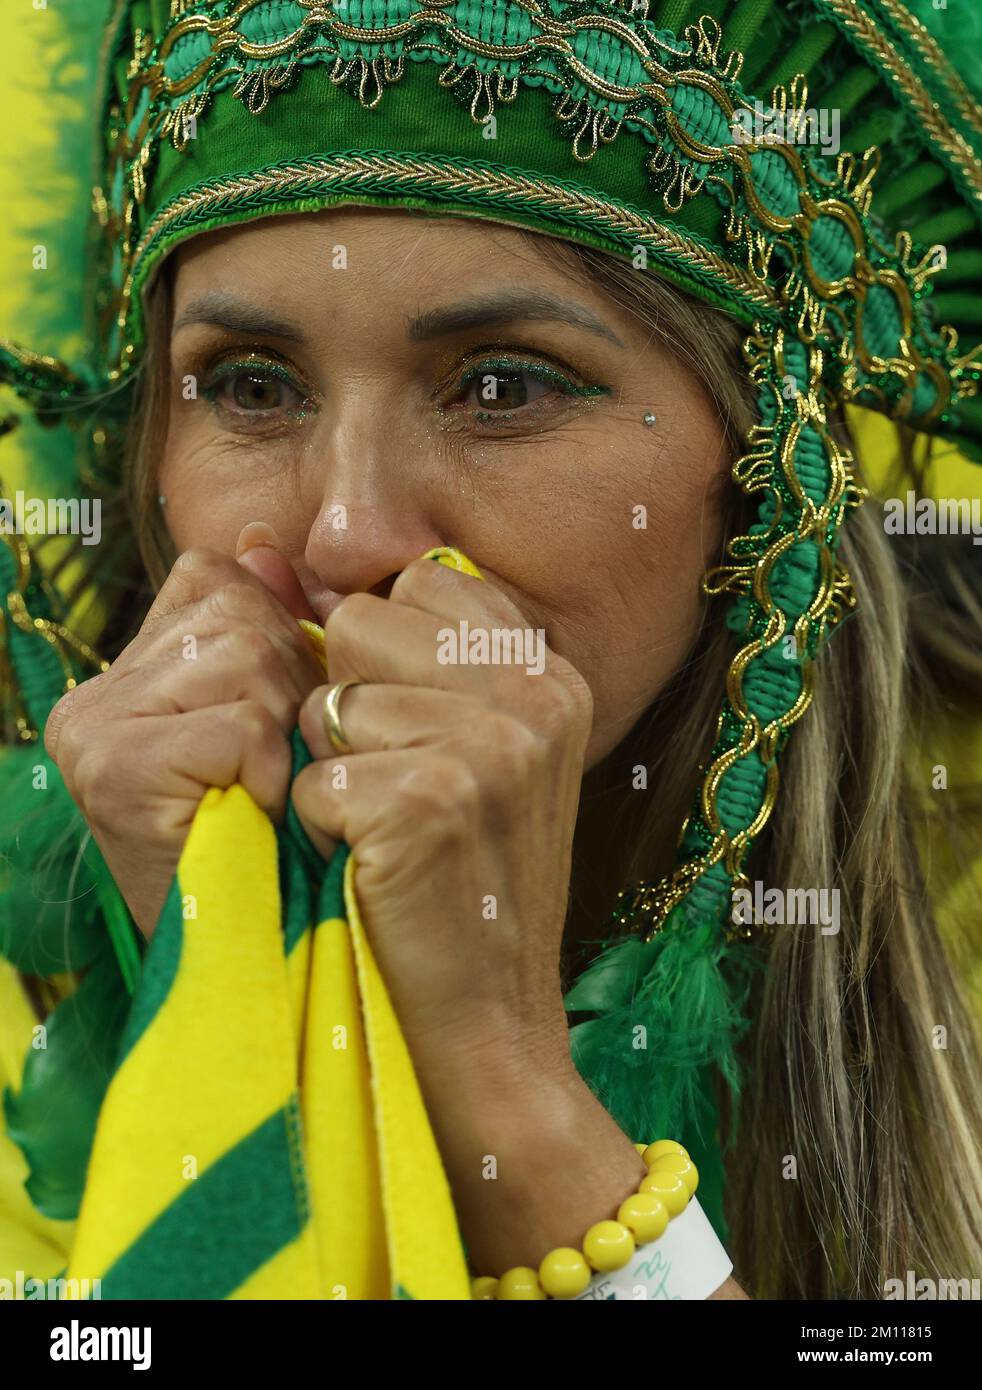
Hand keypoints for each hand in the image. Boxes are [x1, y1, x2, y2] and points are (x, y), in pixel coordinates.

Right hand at [44, 533, 324, 935]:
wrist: (242, 956)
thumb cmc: (268, 840)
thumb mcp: (270, 723)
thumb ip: (265, 630)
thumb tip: (262, 543)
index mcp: (125, 673)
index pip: (215, 581)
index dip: (278, 638)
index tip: (280, 718)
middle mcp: (95, 695)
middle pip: (238, 615)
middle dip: (289, 687)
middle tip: (277, 767)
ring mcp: (96, 728)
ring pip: (246, 659)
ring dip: (283, 731)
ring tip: (263, 791)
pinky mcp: (115, 765)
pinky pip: (243, 722)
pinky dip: (270, 770)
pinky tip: (252, 812)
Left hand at [292, 557, 593, 1096]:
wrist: (489, 1026)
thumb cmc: (466, 884)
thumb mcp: (480, 753)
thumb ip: (419, 657)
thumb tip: (276, 559)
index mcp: (550, 673)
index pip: (417, 586)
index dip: (380, 655)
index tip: (401, 728)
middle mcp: (534, 695)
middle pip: (359, 624)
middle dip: (346, 704)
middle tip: (393, 788)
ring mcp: (491, 747)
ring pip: (326, 700)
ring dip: (331, 770)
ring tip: (385, 832)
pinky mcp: (431, 802)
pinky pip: (312, 776)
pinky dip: (321, 828)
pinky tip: (371, 869)